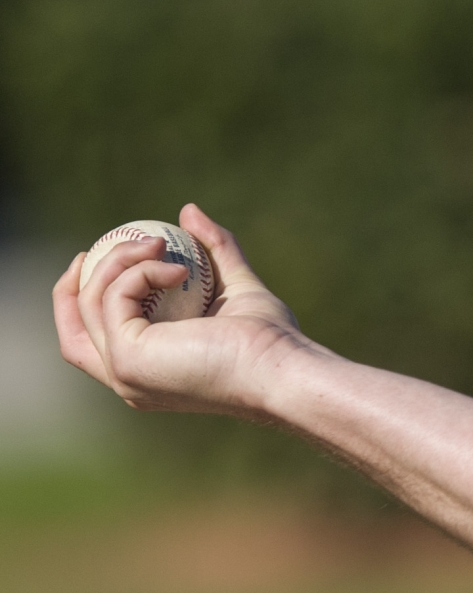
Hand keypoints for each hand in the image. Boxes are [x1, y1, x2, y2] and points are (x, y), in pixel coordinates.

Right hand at [55, 203, 313, 418]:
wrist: (282, 367)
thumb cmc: (271, 340)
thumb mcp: (237, 285)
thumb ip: (215, 250)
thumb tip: (188, 211)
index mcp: (149, 372)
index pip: (95, 340)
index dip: (84, 299)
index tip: (100, 257)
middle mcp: (128, 381)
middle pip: (72, 332)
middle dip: (71, 287)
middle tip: (92, 248)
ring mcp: (124, 372)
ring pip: (89, 304)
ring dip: (116, 262)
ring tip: (156, 244)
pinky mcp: (127, 358)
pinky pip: (115, 297)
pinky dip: (139, 271)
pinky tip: (177, 268)